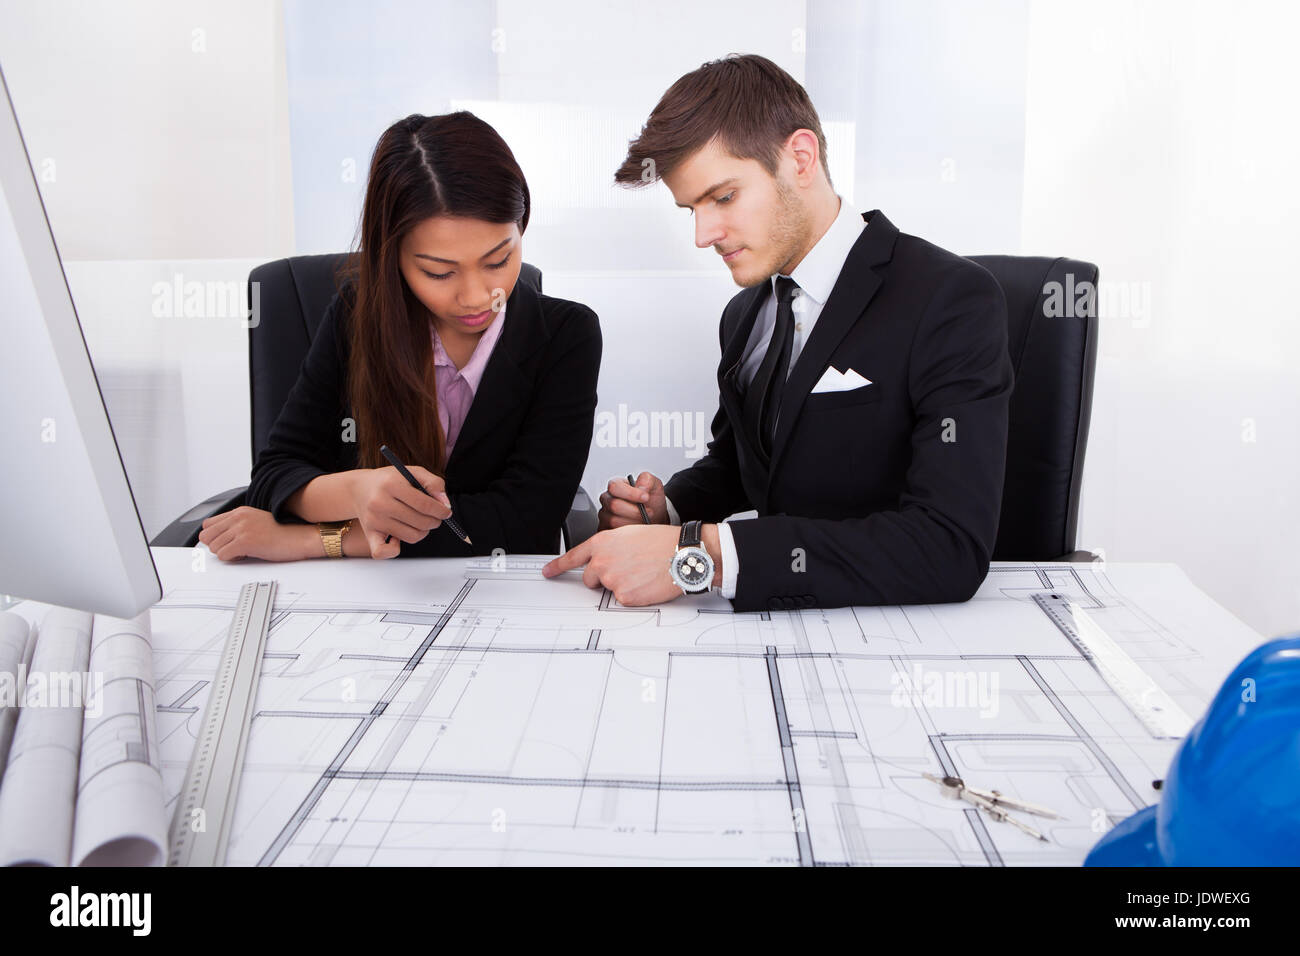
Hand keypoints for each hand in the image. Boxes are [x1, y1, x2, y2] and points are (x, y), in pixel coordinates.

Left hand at [198, 506, 314, 561]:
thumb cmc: (283, 533)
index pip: (208, 524)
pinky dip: (232, 559)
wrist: (300, 537)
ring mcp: (241, 529)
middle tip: (232, 548)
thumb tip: (220, 538)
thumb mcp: (257, 521)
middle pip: (206, 536)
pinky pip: (223, 555)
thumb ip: (238, 525)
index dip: (213, 536)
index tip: (222, 542)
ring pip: (214, 547)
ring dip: (226, 553)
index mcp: (240, 512)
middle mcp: (238, 518)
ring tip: (242, 551)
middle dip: (217, 545)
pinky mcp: (245, 542)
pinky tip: (246, 555)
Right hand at [349, 466, 450, 558]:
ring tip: (419, 522)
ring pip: (411, 536)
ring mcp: (374, 520)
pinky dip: (394, 549)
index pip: (424, 504)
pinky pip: (383, 551)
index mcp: (391, 484)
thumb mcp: (412, 472)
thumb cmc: (389, 481)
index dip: (441, 511)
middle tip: (434, 517)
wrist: (359, 489)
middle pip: (420, 522)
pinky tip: (398, 538)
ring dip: (422, 532)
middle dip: (434, 521)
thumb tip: (445, 504)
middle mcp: (380, 503)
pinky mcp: (369, 534)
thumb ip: (433, 483)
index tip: (446, 512)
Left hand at [542, 523, 722, 605]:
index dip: (558, 567)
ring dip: (621, 585)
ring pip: (608, 589)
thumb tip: (605, 560)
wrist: (681, 554)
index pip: (573, 557)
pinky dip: (634, 595)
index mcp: (602, 543)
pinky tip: (646, 583)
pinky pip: (623, 600)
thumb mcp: (630, 536)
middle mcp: (602, 561)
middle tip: (626, 571)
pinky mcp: (623, 596)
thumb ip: (611, 547)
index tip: (548, 572)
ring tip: (641, 574)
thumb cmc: (661, 542)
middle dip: (603, 578)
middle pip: (589, 578)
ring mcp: (611, 580)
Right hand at [598, 472, 668, 529]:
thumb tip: (641, 488)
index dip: (631, 493)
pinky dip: (629, 533)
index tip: (646, 497)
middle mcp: (607, 500)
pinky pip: (614, 534)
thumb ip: (647, 480)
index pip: (614, 487)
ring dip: (634, 522)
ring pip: (614, 521)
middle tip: (649, 512)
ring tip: (645, 520)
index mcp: (615, 486)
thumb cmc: (651, 501)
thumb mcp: (654, 485)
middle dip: (635, 511)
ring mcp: (604, 516)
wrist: (655, 518)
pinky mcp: (606, 530)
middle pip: (614, 506)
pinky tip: (638, 528)